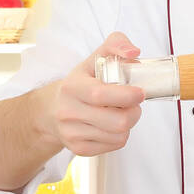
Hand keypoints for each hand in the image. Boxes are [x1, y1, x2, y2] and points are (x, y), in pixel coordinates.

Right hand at [45, 32, 144, 156]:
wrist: (53, 111)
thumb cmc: (82, 82)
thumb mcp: (94, 59)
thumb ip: (115, 45)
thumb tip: (134, 52)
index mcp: (72, 87)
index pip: (101, 95)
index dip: (126, 96)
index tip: (140, 92)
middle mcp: (68, 112)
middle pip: (117, 121)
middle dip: (134, 112)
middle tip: (134, 104)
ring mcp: (72, 133)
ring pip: (119, 135)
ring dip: (129, 123)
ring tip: (122, 112)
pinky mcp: (79, 149)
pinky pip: (115, 145)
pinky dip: (121, 135)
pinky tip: (112, 125)